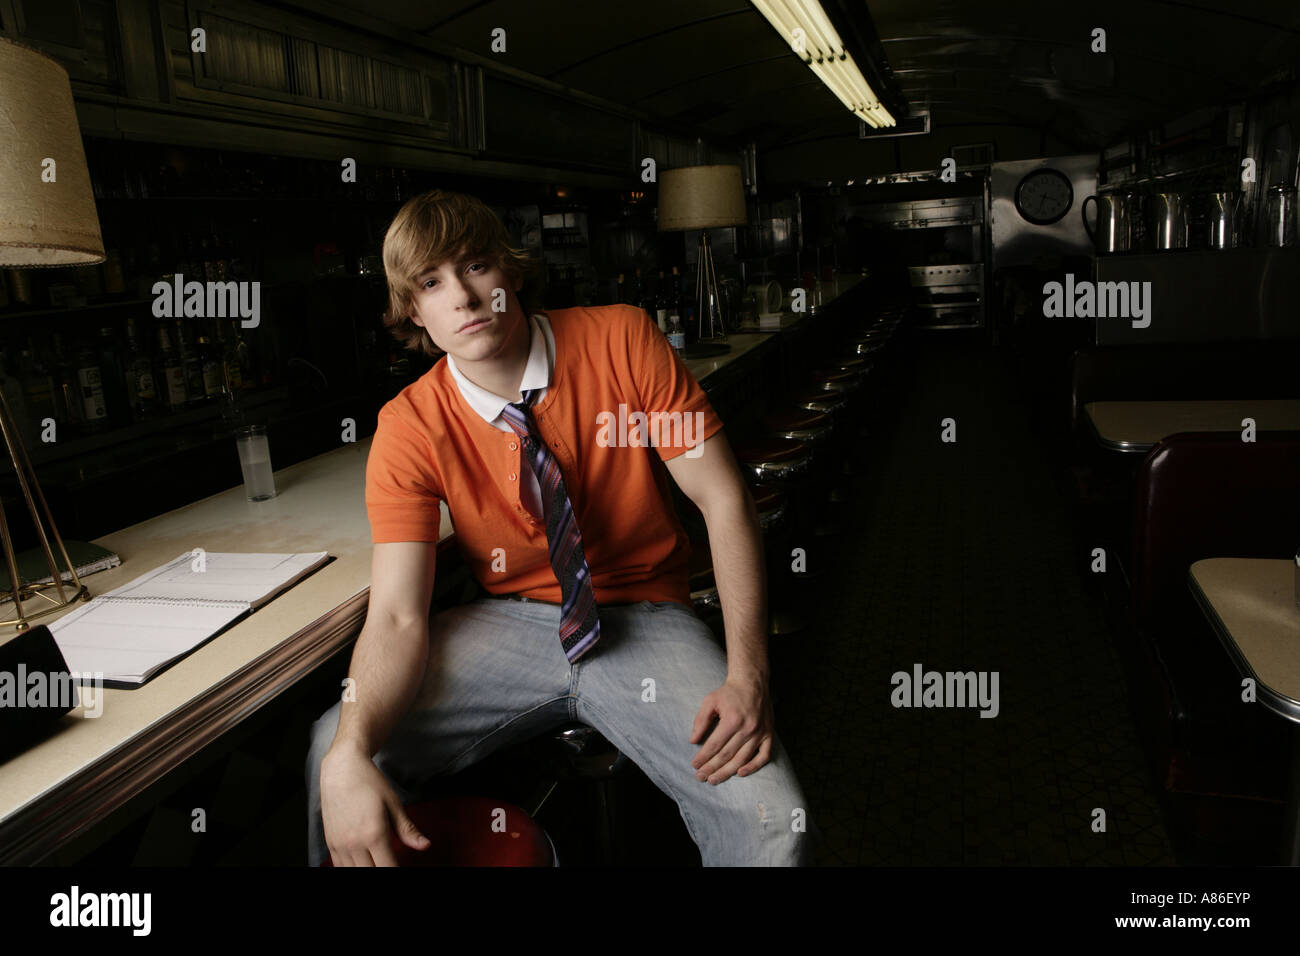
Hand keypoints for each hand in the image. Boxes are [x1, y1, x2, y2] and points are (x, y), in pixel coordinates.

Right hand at [320, 746, 428, 865]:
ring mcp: (339, 845)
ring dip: (368, 871)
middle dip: (384, 871)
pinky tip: (363, 864)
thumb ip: (408, 829)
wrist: (340, 768)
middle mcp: (354, 843)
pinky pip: (340, 867)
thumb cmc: (369, 782)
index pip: (388, 869)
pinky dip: (353, 869)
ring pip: (354, 873)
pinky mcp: (330, 843)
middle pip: (371, 874)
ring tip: (379, 863)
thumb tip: (425, 846)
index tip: (405, 867)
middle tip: (393, 863)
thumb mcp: (393, 803)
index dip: (398, 872)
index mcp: (374, 834)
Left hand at [689, 676, 774, 784]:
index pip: (715, 745)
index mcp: (733, 720)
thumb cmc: (729, 692)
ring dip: (727, 772)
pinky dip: (753, 767)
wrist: (753, 682)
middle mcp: (748, 728)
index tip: (694, 765)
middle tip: (701, 777)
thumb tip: (693, 740)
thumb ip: (700, 721)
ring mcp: (760, 733)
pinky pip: (763, 756)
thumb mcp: (710, 701)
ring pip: (742, 759)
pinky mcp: (769, 734)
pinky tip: (740, 773)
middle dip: (712, 768)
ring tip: (714, 779)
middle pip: (727, 755)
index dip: (703, 757)